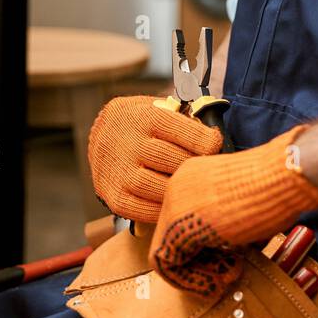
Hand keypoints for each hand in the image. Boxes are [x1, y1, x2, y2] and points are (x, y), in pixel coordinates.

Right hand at [87, 95, 222, 222]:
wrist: (101, 136)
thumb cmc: (142, 122)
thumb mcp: (158, 107)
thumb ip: (183, 117)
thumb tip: (215, 136)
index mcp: (144, 117)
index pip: (181, 129)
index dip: (206, 140)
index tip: (216, 145)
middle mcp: (128, 144)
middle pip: (174, 160)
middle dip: (197, 166)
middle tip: (211, 170)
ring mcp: (119, 172)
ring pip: (159, 187)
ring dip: (182, 189)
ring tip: (195, 186)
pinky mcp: (113, 196)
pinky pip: (143, 210)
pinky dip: (164, 209)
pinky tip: (174, 201)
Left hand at [149, 125, 317, 295]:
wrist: (284, 177)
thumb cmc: (277, 186)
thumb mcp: (247, 203)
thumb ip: (229, 223)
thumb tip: (230, 250)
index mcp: (195, 176)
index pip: (188, 220)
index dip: (208, 247)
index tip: (232, 258)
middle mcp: (179, 185)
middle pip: (175, 235)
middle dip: (204, 261)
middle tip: (230, 270)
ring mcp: (174, 202)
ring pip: (168, 250)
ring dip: (199, 273)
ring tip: (228, 276)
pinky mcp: (176, 224)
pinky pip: (165, 262)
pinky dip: (190, 280)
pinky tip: (217, 281)